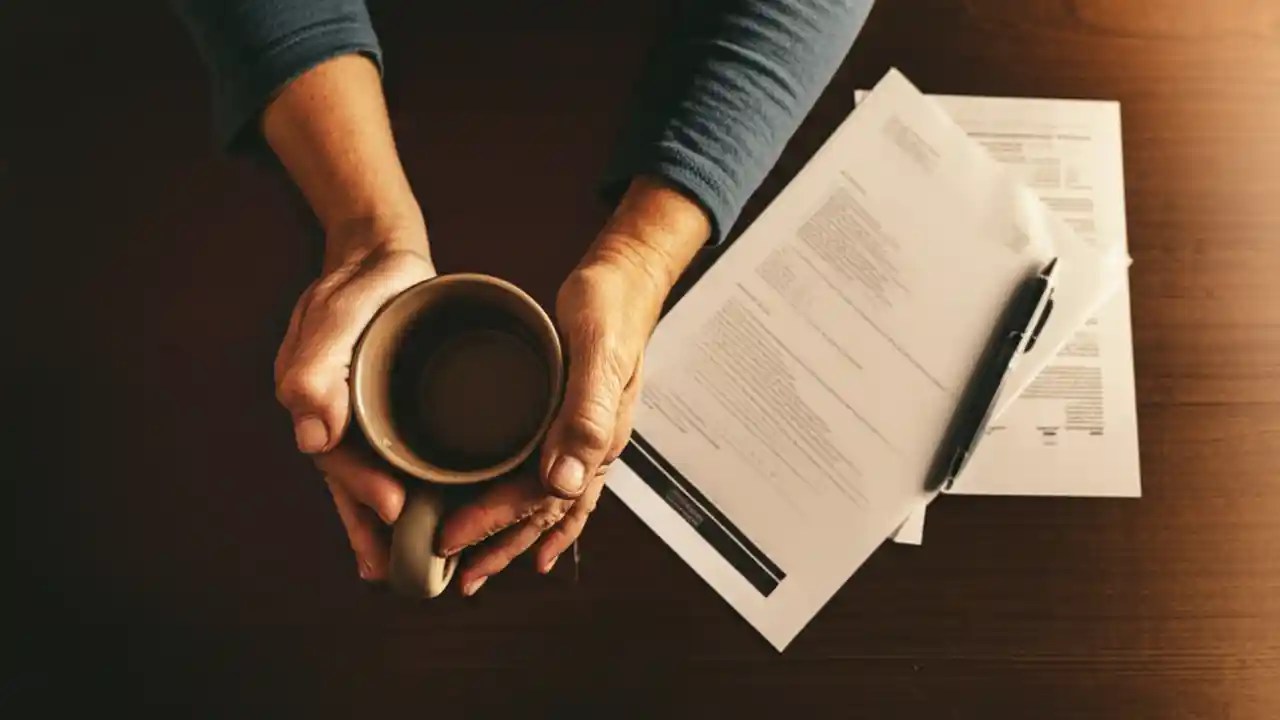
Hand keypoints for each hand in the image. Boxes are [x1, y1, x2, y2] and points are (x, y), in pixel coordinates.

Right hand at [274, 227, 434, 580]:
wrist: (381, 256)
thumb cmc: (363, 282)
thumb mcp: (339, 309)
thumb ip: (319, 362)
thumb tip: (311, 432)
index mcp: (314, 394)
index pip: (335, 454)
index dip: (361, 487)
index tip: (393, 509)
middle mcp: (330, 410)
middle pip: (346, 477)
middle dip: (369, 521)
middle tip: (400, 561)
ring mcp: (354, 412)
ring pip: (359, 476)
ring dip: (373, 523)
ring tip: (395, 570)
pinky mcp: (379, 410)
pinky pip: (380, 458)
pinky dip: (389, 491)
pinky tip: (407, 523)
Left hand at [437, 176, 710, 594]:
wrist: (626, 281)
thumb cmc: (609, 308)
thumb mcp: (598, 352)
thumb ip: (584, 414)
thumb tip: (563, 480)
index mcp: (596, 438)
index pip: (538, 495)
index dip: (494, 520)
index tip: (452, 539)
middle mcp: (593, 448)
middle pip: (542, 511)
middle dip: (501, 544)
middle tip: (459, 574)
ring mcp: (587, 440)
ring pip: (549, 505)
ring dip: (516, 539)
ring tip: (483, 569)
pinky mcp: (576, 424)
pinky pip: (561, 485)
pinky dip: (546, 517)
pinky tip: (535, 538)